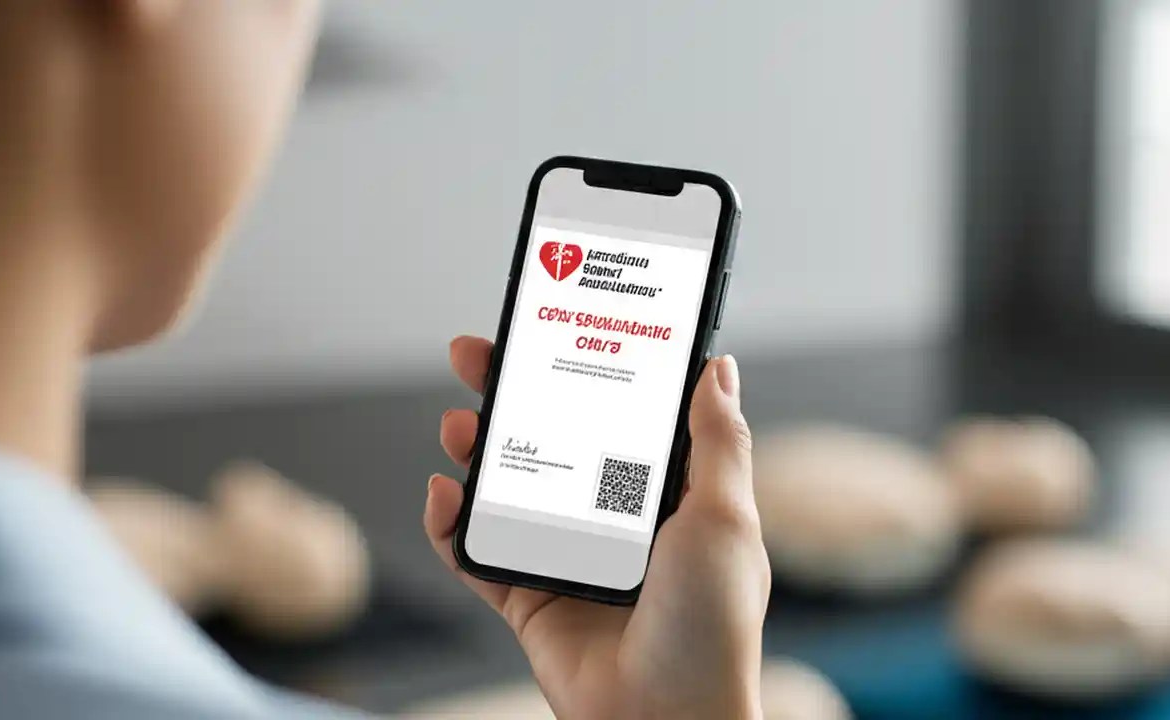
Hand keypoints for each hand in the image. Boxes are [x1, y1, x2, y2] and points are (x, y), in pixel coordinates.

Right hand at [424, 336, 770, 719]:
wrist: (664, 719)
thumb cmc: (712, 626)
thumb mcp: (725, 517)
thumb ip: (717, 442)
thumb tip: (718, 367)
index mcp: (664, 495)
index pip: (616, 413)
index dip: (582, 369)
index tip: (554, 328)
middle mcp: (612, 519)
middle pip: (550, 439)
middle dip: (509, 393)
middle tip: (474, 355)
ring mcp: (566, 556)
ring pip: (506, 488)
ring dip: (476, 451)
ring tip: (459, 424)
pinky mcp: (529, 598)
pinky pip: (477, 554)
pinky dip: (451, 525)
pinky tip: (444, 495)